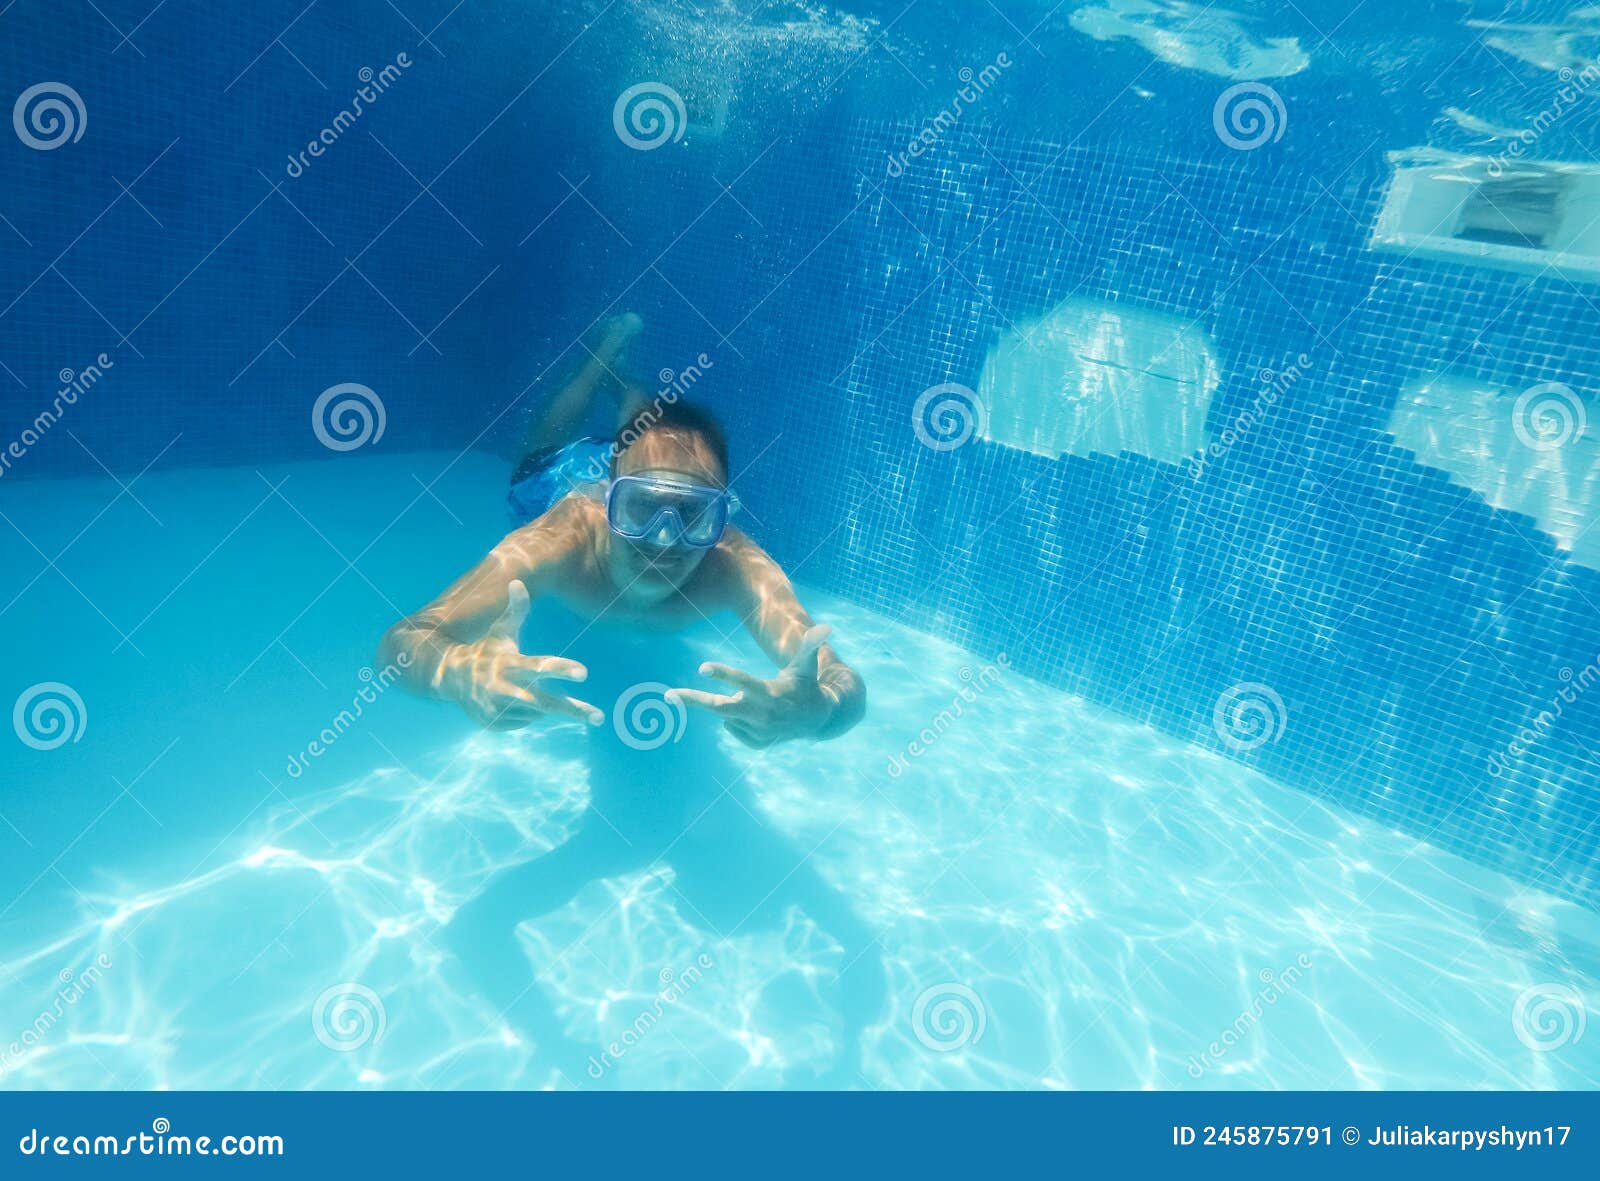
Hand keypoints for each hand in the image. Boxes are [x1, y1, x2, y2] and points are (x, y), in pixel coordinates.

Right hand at [440, 580, 601, 729]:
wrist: (448, 677)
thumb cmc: (484, 650)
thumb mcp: (500, 630)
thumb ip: (515, 610)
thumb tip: (518, 581)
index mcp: (509, 663)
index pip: (539, 666)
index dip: (561, 669)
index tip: (585, 673)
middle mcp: (503, 688)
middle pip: (546, 703)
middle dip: (574, 710)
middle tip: (599, 717)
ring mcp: (498, 710)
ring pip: (537, 713)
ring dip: (538, 703)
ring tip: (520, 689)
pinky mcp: (495, 724)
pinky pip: (525, 722)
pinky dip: (525, 713)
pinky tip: (509, 701)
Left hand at [667, 626, 835, 748]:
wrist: (817, 721)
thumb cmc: (805, 685)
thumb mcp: (806, 664)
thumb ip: (811, 644)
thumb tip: (826, 627)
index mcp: (769, 693)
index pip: (742, 682)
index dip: (722, 674)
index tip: (701, 668)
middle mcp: (761, 715)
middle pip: (720, 708)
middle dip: (693, 700)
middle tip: (668, 695)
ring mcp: (757, 732)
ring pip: (726, 715)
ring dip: (728, 704)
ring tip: (748, 698)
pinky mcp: (755, 743)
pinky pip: (732, 727)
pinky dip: (735, 719)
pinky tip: (751, 713)